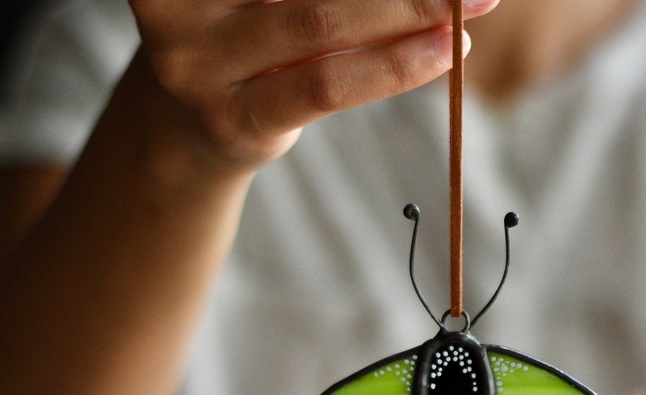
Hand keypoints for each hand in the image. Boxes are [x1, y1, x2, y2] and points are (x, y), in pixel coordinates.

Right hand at [129, 0, 500, 165]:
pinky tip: (445, 50)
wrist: (185, 131)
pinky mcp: (236, 119)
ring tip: (466, 5)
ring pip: (322, 22)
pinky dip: (395, 65)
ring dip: (407, 11)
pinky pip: (328, 84)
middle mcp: (179, 1)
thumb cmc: (238, 38)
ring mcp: (197, 62)